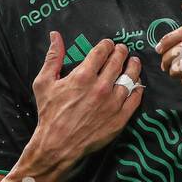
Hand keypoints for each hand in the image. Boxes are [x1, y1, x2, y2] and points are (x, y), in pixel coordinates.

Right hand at [29, 33, 143, 167]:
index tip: (108, 44)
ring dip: (133, 67)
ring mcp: (113, 103)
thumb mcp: (44, 83)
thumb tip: (55, 36)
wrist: (57, 145)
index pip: (101, 51)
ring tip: (134, 62)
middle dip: (121, 52)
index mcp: (83, 76)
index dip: (106, 44)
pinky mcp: (120, 118)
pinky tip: (137, 84)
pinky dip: (138, 89)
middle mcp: (101, 87)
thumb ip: (52, 57)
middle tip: (122, 49)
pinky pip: (135, 99)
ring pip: (130, 78)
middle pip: (118, 61)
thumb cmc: (49, 113)